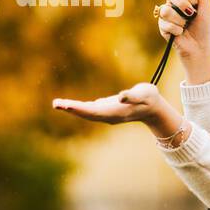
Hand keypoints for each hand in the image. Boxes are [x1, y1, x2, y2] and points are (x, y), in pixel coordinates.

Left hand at [52, 82, 169, 128]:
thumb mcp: (144, 94)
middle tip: (55, 104)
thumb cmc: (149, 98)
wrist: (153, 108)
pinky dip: (78, 107)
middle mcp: (108, 115)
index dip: (80, 108)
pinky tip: (69, 105)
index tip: (67, 105)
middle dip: (71, 108)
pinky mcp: (106, 109)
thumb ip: (131, 96)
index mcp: (115, 112)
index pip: (93, 111)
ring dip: (71, 108)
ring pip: (86, 112)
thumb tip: (120, 97)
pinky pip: (89, 109)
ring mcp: (106, 113)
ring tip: (57, 104)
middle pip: (86, 113)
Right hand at [157, 0, 209, 67]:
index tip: (197, 4)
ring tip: (185, 26)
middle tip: (190, 13)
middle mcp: (175, 4)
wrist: (199, 48)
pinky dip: (176, 30)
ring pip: (166, 9)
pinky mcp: (162, 26)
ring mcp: (167, 15)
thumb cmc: (204, 29)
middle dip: (181, 3)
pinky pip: (165, 23)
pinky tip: (180, 33)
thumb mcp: (206, 10)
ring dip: (180, 20)